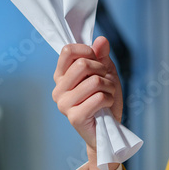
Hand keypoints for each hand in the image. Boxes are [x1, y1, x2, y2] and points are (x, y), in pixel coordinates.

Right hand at [52, 36, 122, 157]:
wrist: (107, 130)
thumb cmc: (104, 100)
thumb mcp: (105, 73)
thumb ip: (101, 56)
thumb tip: (101, 40)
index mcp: (61, 76)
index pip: (67, 50)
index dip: (87, 51)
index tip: (97, 60)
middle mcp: (58, 89)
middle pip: (82, 64)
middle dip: (102, 70)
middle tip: (105, 81)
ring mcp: (64, 104)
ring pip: (94, 81)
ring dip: (109, 87)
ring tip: (107, 95)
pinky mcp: (74, 117)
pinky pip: (99, 98)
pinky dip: (110, 99)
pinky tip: (107, 106)